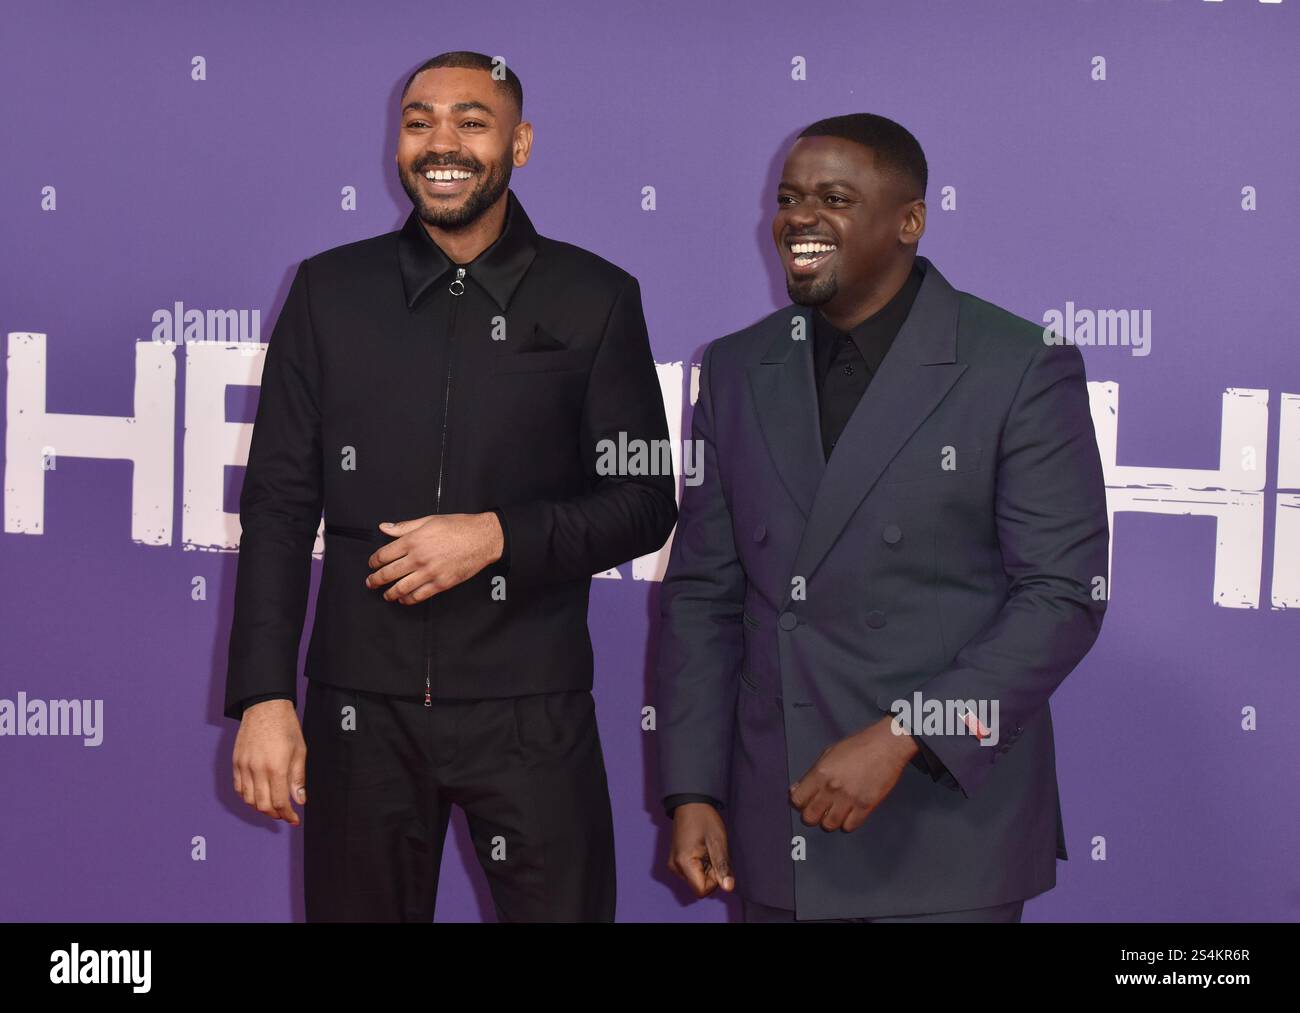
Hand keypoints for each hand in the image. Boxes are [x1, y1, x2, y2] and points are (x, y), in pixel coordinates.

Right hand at [232, 699, 305, 825]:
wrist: (265, 707)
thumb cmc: (286, 727)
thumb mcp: (300, 751)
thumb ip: (298, 778)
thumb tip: (300, 800)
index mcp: (276, 767)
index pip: (279, 802)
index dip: (287, 815)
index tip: (294, 820)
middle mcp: (257, 770)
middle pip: (262, 805)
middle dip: (275, 814)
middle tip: (285, 814)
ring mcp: (244, 766)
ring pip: (248, 799)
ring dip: (261, 807)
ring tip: (273, 806)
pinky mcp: (236, 762)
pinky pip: (238, 788)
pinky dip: (248, 797)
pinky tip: (258, 795)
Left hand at [364, 512, 503, 604]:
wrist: (483, 538)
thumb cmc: (458, 527)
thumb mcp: (429, 520)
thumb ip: (404, 526)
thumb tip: (384, 527)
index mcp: (413, 540)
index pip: (384, 554)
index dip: (373, 561)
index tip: (371, 565)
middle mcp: (419, 557)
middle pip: (388, 573)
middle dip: (375, 580)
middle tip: (370, 583)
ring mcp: (430, 572)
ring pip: (401, 588)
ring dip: (389, 593)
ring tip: (385, 594)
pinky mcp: (441, 584)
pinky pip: (419, 596)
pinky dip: (408, 600)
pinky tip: (403, 599)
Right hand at [666, 802, 734, 896]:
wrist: (690, 803)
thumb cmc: (704, 819)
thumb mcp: (718, 842)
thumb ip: (722, 867)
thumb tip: (728, 888)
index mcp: (684, 863)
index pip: (701, 890)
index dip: (714, 881)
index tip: (716, 861)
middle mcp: (675, 867)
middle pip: (698, 885)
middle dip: (710, 873)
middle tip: (712, 852)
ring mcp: (673, 864)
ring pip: (695, 879)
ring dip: (705, 869)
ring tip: (706, 848)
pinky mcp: (675, 860)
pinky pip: (691, 872)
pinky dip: (699, 865)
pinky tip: (701, 849)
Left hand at [789, 716, 918, 832]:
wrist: (886, 745)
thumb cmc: (858, 746)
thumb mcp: (828, 753)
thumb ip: (813, 773)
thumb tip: (798, 789)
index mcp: (820, 773)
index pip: (797, 800)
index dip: (799, 803)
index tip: (804, 802)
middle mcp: (832, 788)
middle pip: (810, 817)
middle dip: (811, 815)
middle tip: (818, 810)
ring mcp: (849, 798)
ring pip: (829, 825)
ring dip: (829, 821)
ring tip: (834, 813)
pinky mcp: (865, 806)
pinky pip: (850, 826)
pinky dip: (847, 823)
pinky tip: (849, 814)